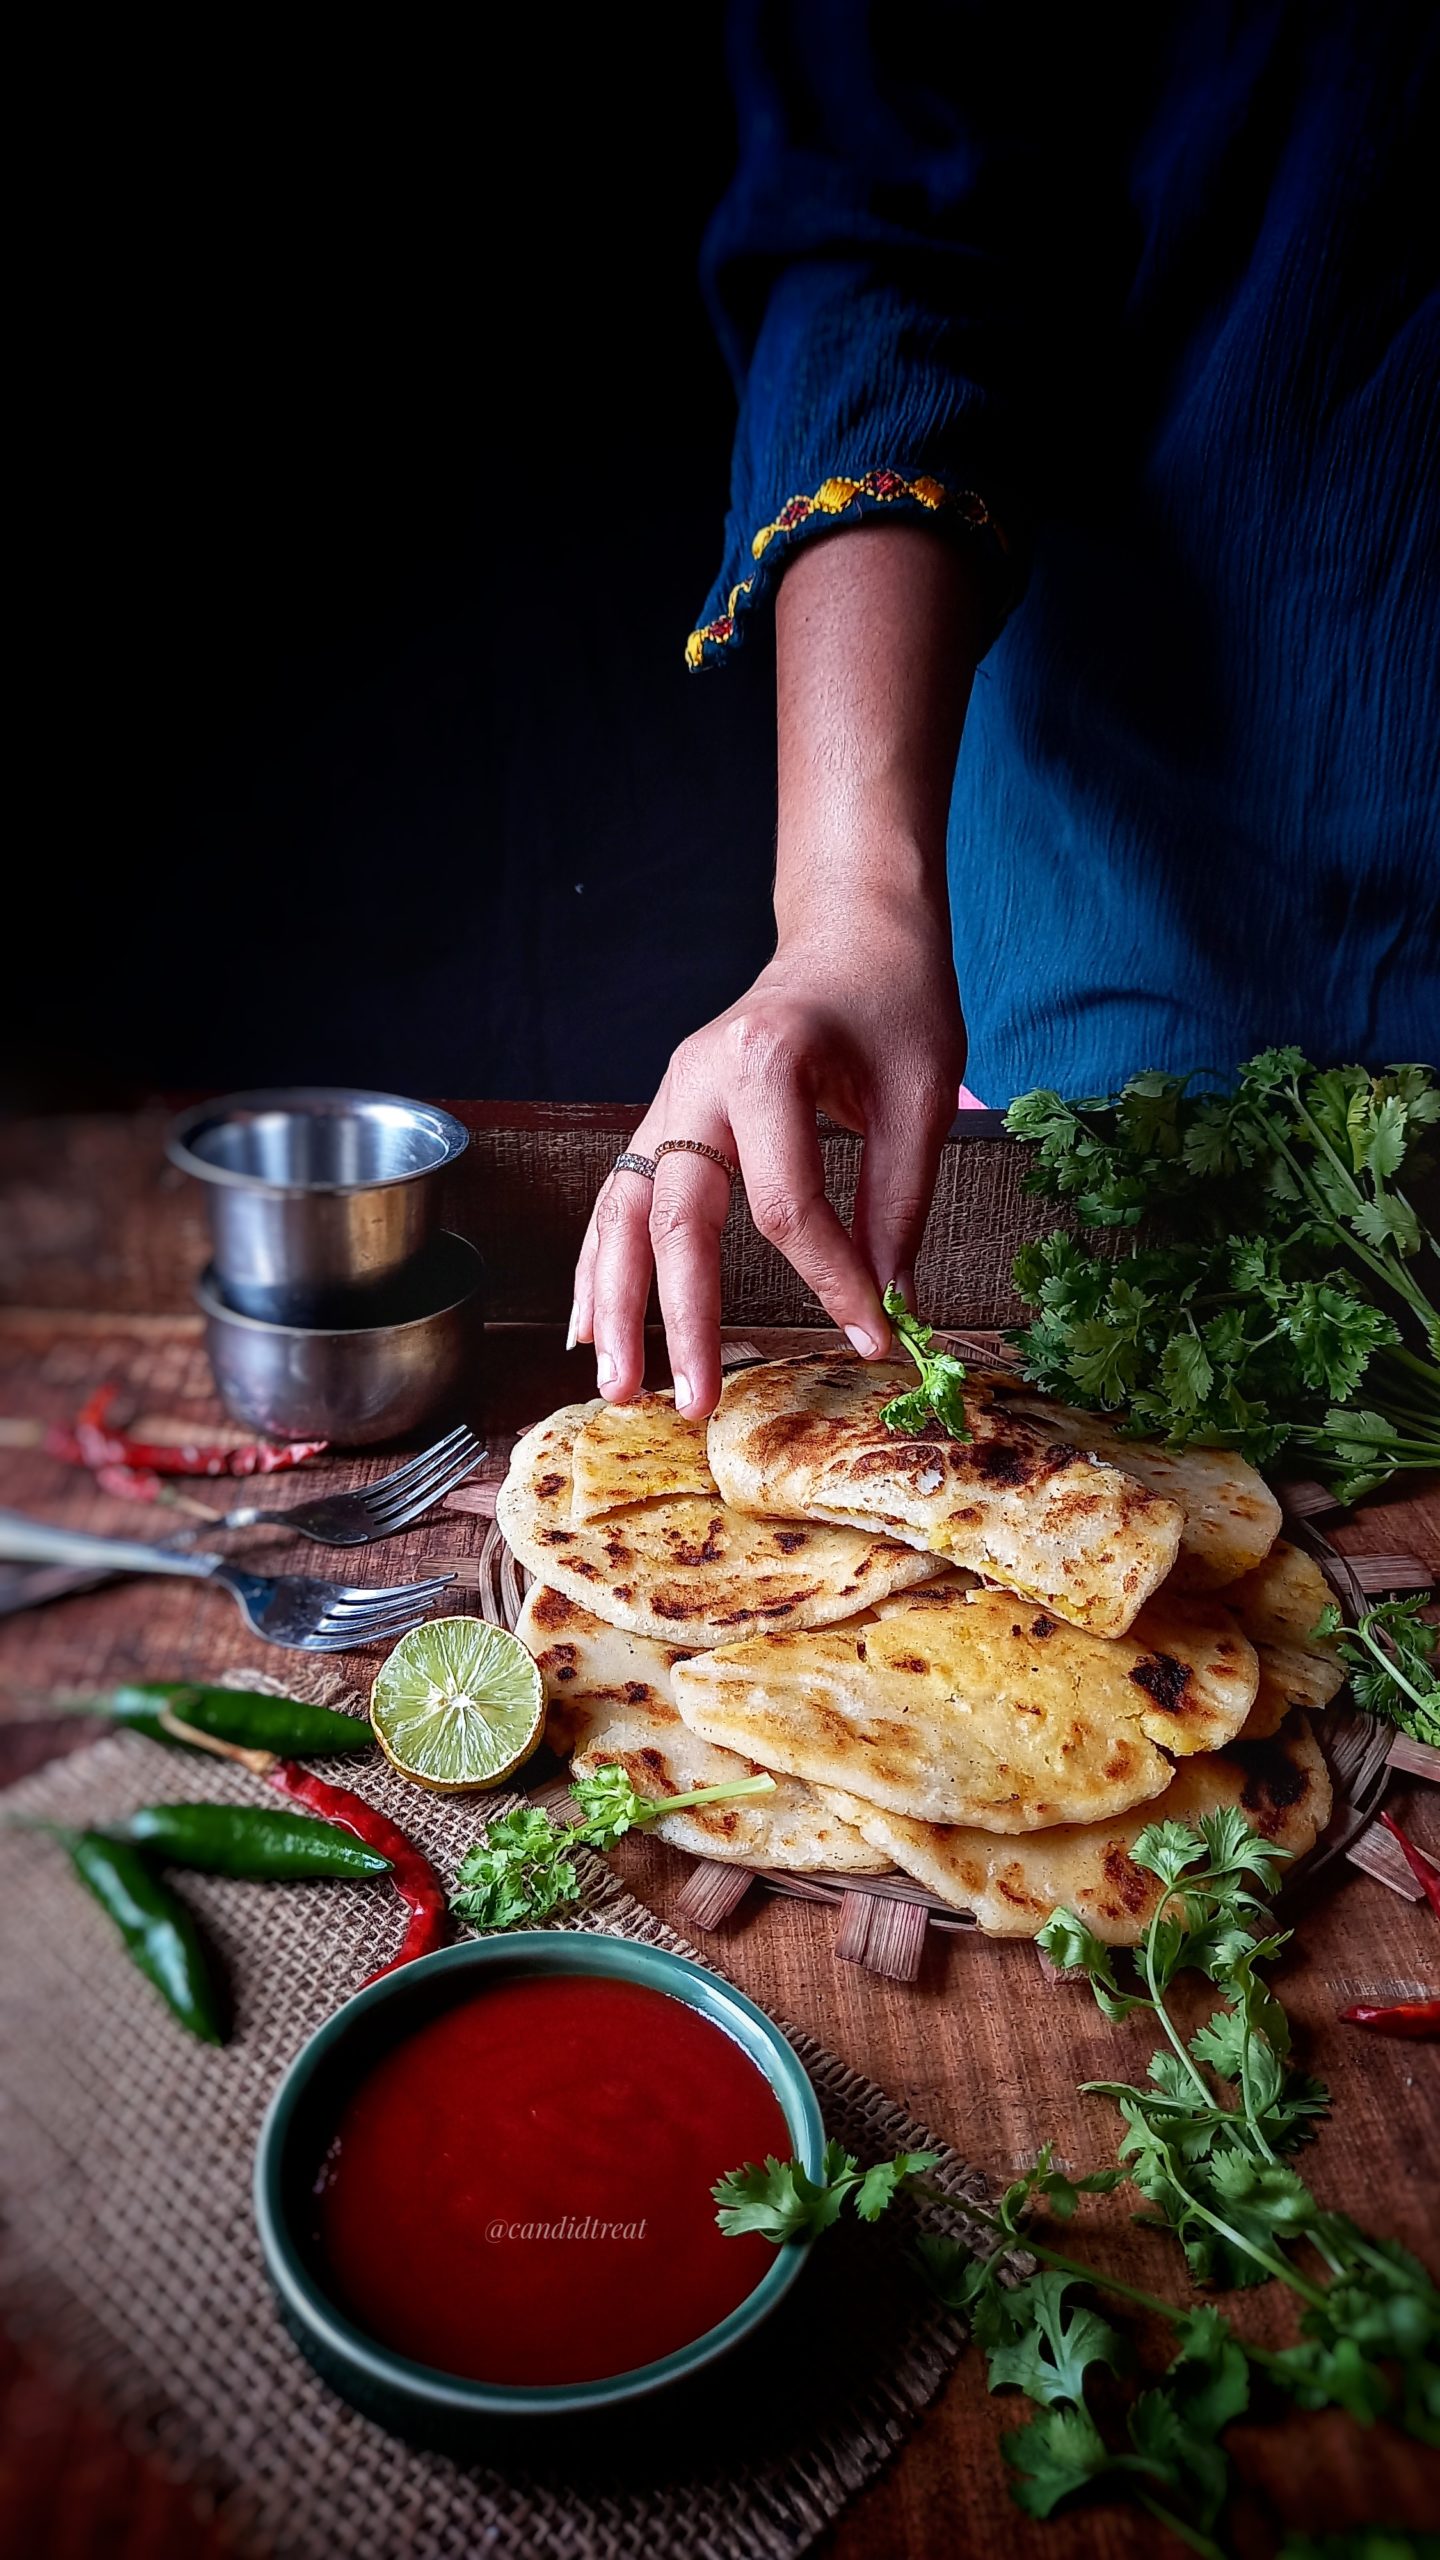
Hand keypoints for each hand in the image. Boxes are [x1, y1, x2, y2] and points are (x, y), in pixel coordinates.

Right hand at [571, 907, 964, 1416]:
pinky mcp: (666, 1113)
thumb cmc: (893, 997)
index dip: (831, 1281)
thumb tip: (889, 1304)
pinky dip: (600, 1263)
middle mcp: (698, 1079)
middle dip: (680, 1319)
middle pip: (676, 1218)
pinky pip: (619, 1196)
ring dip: (614, 1304)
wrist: (850, 928)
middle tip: (692, 1404)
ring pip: (623, 1212)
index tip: (873, 1338)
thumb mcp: (923, 1090)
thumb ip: (900, 1200)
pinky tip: (589, 1328)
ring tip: (616, 1386)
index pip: (786, 1205)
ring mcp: (670, 1095)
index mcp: (767, 1063)